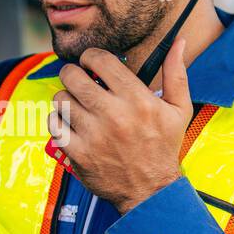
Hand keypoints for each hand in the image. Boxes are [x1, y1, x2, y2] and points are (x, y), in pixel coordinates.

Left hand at [49, 39, 192, 213]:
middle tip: (78, 81)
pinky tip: (69, 123)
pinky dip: (57, 121)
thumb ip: (176, 74)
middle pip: (72, 76)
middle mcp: (113, 114)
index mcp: (136, 99)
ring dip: (65, 98)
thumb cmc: (164, 148)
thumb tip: (179, 43)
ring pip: (60, 99)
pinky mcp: (78, 153)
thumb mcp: (179, 110)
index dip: (90, 57)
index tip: (91, 64)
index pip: (99, 60)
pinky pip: (54, 125)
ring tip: (75, 104)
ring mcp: (93, 134)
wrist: (151, 191)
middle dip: (72, 73)